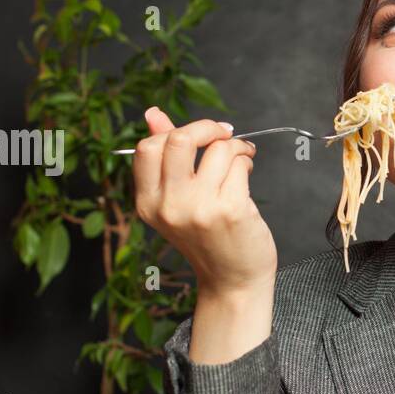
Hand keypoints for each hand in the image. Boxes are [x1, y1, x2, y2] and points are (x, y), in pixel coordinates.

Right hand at [132, 106, 277, 295]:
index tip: (198, 135)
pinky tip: (247, 174)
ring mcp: (199, 209)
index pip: (147, 147)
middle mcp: (169, 206)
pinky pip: (239, 164)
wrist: (232, 280)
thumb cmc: (208, 237)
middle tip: (223, 134)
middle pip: (178, 139)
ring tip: (241, 159)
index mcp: (148, 203)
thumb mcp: (176, 200)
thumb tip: (153, 113)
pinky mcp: (230, 210)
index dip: (175, 131)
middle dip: (206, 128)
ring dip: (235, 147)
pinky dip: (247, 161)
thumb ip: (165, 157)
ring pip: (217, 149)